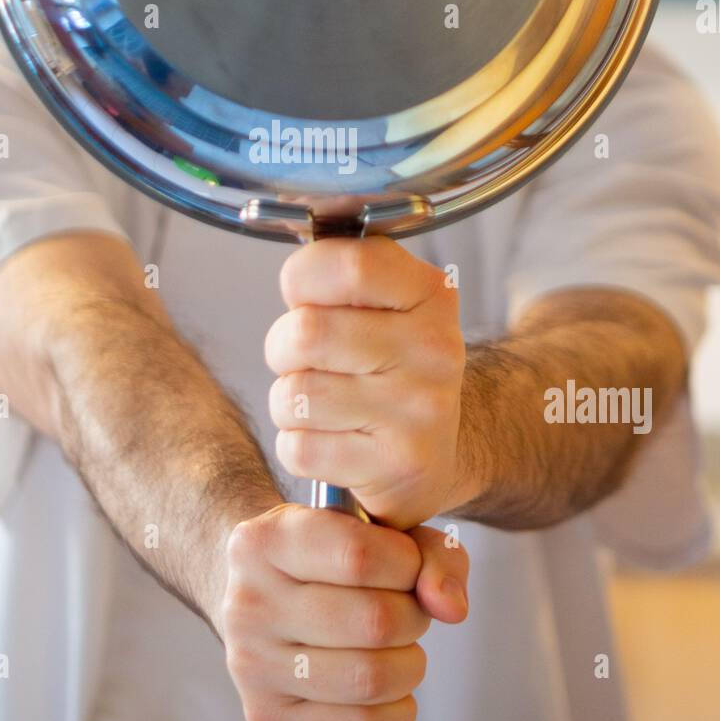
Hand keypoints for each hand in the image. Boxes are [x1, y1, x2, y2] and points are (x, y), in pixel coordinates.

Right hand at [216, 504, 468, 720]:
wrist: (263, 594)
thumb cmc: (327, 559)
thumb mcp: (374, 529)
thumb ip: (428, 553)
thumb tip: (451, 607)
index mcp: (264, 541)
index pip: (358, 554)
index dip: (408, 564)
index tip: (411, 567)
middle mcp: (247, 603)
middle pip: (373, 621)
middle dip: (414, 617)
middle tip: (409, 611)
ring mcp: (251, 665)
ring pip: (369, 678)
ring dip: (409, 665)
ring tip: (400, 648)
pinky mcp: (266, 717)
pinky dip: (397, 712)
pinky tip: (391, 690)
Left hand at [265, 237, 465, 529]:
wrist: (436, 454)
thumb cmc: (385, 366)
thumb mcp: (384, 305)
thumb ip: (342, 272)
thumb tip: (290, 255)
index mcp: (430, 294)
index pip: (346, 264)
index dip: (302, 278)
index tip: (304, 295)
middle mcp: (436, 349)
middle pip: (306, 333)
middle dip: (283, 348)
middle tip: (305, 359)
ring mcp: (420, 410)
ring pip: (296, 394)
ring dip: (289, 401)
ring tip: (320, 403)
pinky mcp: (398, 466)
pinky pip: (300, 448)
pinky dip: (298, 446)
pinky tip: (331, 441)